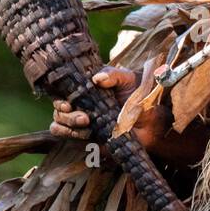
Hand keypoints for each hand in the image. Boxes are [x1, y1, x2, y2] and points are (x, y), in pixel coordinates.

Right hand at [50, 64, 208, 164]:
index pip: (64, 86)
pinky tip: (85, 133)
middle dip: (66, 113)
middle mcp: (80, 101)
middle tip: (84, 117)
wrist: (152, 123)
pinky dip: (68, 134)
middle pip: (58, 106)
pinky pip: (64, 134)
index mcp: (88, 86)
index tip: (68, 102)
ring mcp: (80, 118)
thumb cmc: (141, 96)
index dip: (60, 93)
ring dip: (67, 124)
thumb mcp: (129, 80)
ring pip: (58, 121)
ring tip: (86, 123)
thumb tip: (97, 78)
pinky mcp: (83, 134)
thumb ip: (114, 76)